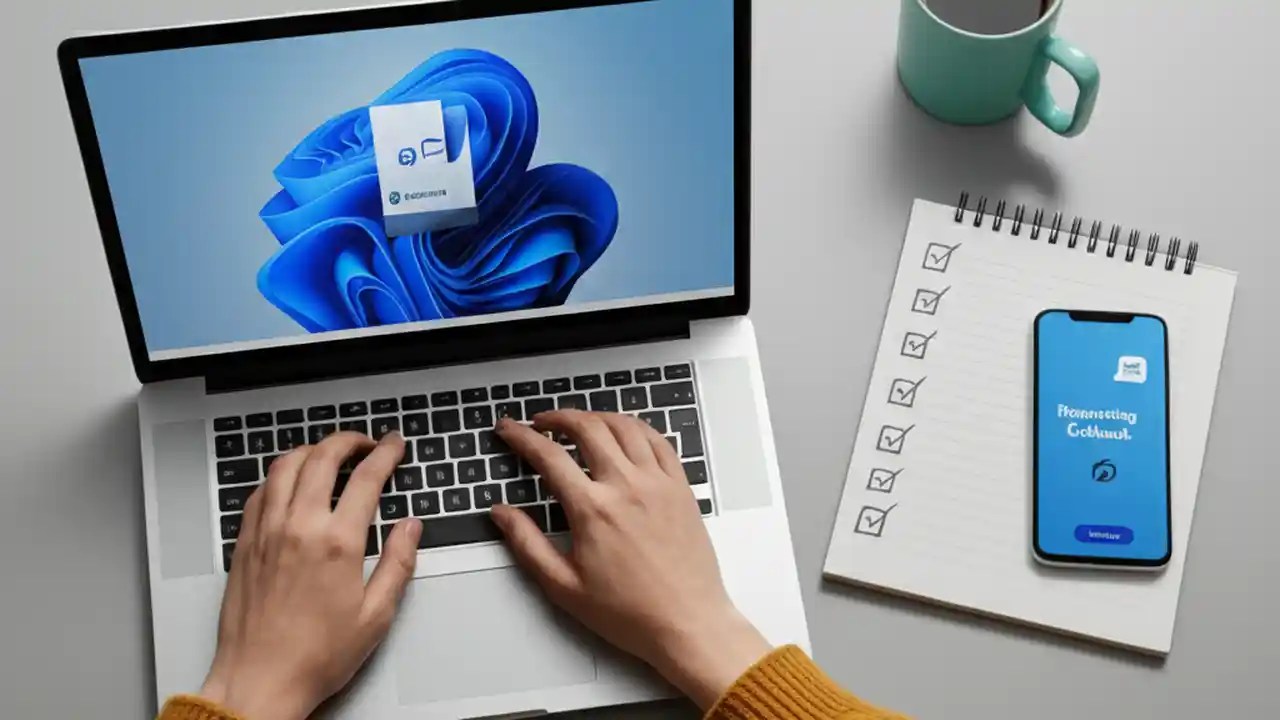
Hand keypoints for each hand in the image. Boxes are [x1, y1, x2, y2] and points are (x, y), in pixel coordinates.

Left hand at [199, 432, 421, 719]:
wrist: (260, 680)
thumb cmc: (314, 656)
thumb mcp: (376, 615)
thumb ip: (398, 563)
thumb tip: (411, 528)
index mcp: (337, 543)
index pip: (367, 478)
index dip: (385, 454)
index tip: (394, 445)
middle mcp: (298, 528)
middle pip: (323, 458)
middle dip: (349, 441)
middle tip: (365, 443)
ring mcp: (266, 532)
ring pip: (285, 466)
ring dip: (311, 450)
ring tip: (329, 453)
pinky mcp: (245, 544)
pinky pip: (259, 492)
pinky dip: (279, 476)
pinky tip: (290, 482)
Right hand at [491, 412, 771, 709]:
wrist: (687, 623)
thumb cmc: (629, 612)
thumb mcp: (564, 586)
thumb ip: (527, 544)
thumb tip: (501, 513)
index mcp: (593, 510)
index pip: (548, 456)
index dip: (521, 437)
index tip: (509, 429)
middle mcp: (626, 487)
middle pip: (587, 428)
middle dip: (557, 417)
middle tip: (541, 421)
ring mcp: (658, 483)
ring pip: (624, 426)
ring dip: (595, 416)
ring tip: (579, 423)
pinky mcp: (680, 487)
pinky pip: (658, 440)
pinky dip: (636, 426)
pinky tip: (624, 431)